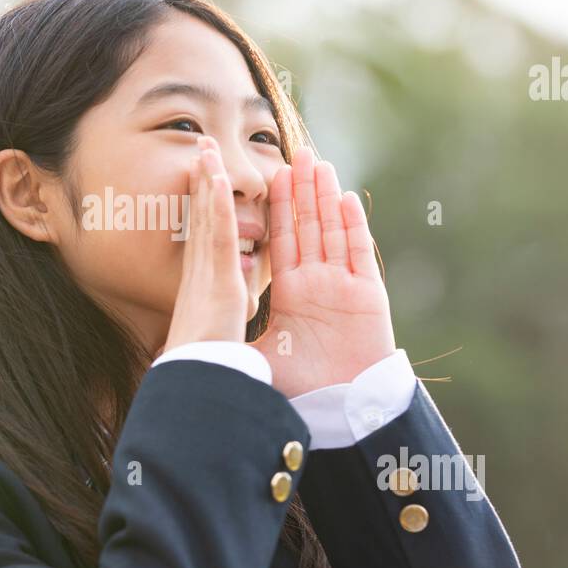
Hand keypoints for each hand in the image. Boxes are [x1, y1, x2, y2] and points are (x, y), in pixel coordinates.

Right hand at [162, 136, 248, 350]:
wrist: (195, 390)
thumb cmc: (200, 370)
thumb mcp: (204, 340)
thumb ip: (200, 329)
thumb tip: (180, 338)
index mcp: (201, 285)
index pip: (204, 234)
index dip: (203, 203)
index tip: (203, 175)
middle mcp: (199, 273)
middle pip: (201, 216)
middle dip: (201, 180)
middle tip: (201, 145)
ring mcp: (206, 274)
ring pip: (207, 218)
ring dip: (206, 179)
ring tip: (205, 145)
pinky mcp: (217, 282)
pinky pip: (217, 236)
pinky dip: (216, 205)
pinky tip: (216, 178)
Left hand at [250, 147, 395, 398]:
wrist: (346, 413)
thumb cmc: (306, 390)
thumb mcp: (262, 358)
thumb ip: (241, 340)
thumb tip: (200, 338)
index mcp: (292, 294)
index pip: (282, 241)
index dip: (278, 209)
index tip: (270, 177)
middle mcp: (318, 284)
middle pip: (308, 227)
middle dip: (301, 190)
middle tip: (295, 154)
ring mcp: (343, 287)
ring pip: (333, 230)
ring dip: (326, 196)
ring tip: (317, 162)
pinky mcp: (367, 297)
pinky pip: (358, 254)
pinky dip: (353, 225)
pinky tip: (346, 197)